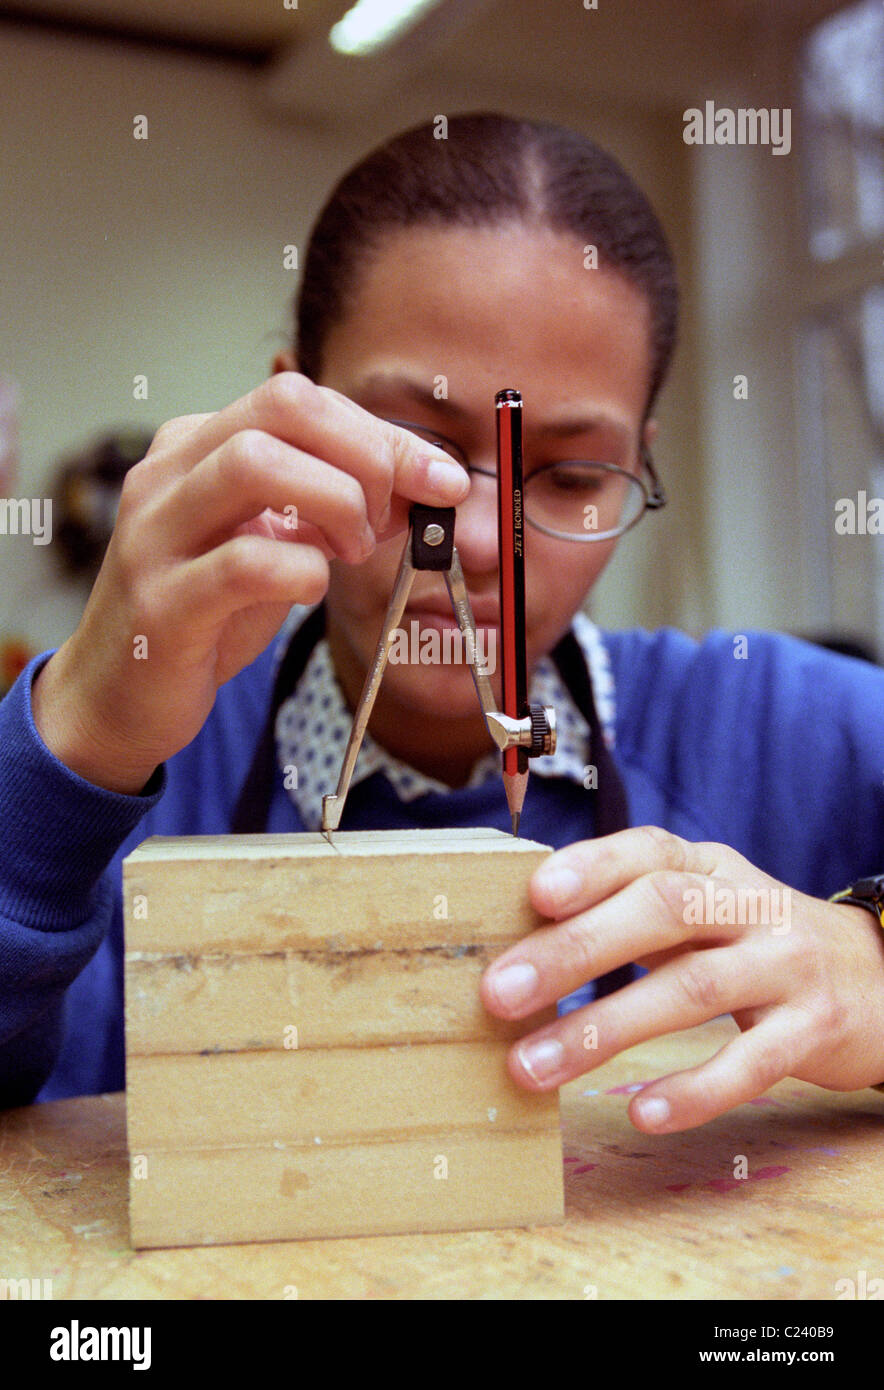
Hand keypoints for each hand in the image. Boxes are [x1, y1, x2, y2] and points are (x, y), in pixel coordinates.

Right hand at [31, 372, 467, 792]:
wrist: (119, 695)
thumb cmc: (205, 614)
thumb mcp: (274, 544)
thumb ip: (334, 507)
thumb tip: (421, 486)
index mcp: (197, 445)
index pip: (301, 398)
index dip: (384, 434)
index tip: (439, 480)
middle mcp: (169, 474)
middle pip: (283, 408)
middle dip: (365, 457)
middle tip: (386, 519)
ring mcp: (157, 535)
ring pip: (255, 465)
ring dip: (336, 503)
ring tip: (350, 551)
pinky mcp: (162, 603)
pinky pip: (244, 563)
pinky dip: (302, 571)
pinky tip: (310, 590)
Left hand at [480, 826, 883, 1131]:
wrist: (873, 978)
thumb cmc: (748, 941)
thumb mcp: (699, 908)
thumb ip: (625, 909)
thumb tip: (516, 934)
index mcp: (709, 867)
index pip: (649, 853)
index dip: (591, 867)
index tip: (532, 895)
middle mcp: (749, 905)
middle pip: (661, 913)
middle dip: (575, 951)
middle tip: (499, 995)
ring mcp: (785, 965)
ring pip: (692, 989)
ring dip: (603, 1030)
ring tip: (532, 1068)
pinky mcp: (812, 1030)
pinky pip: (751, 1063)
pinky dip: (693, 1089)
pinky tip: (641, 1112)